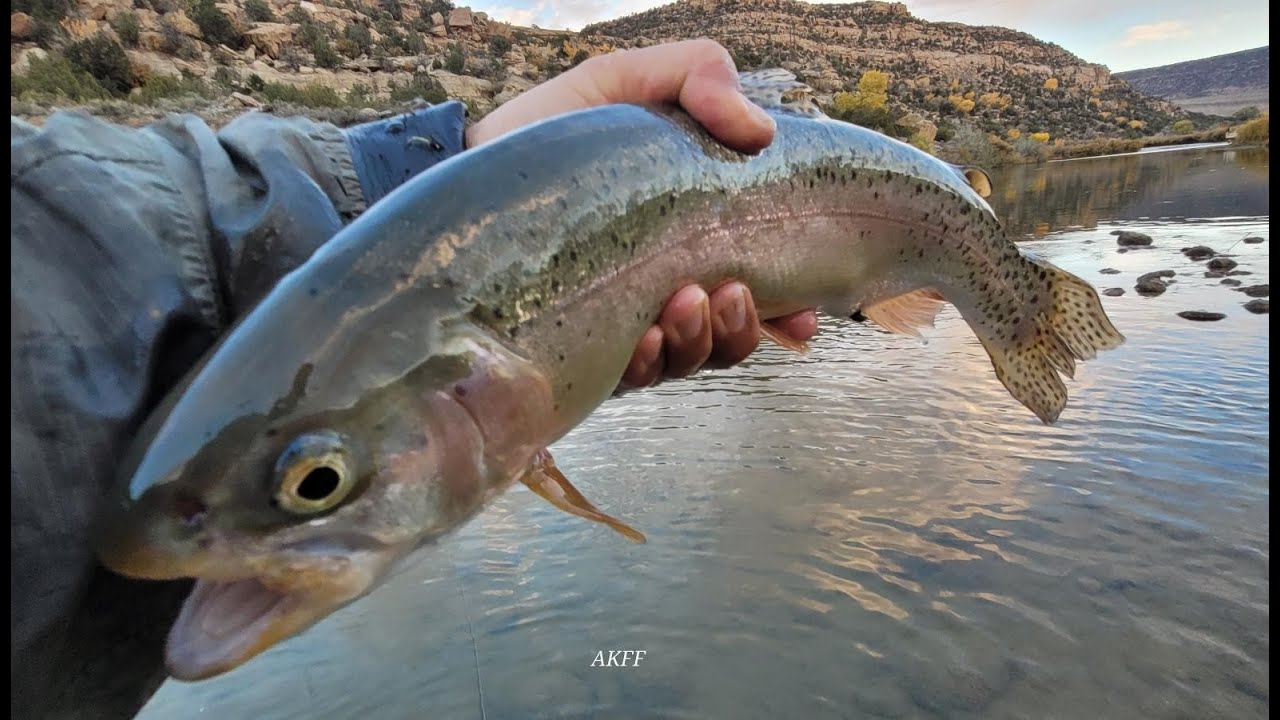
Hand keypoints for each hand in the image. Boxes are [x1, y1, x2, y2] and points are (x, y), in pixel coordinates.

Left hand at [466, 39, 819, 388]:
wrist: (468, 162)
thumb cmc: (555, 129)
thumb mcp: (630, 81)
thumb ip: (700, 78)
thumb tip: (760, 131)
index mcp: (694, 238)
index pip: (762, 288)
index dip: (795, 311)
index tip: (809, 314)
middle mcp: (666, 288)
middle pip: (730, 336)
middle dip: (744, 328)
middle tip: (730, 292)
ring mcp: (625, 322)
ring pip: (687, 361)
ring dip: (701, 343)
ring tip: (684, 303)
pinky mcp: (580, 348)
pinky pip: (629, 378)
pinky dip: (648, 364)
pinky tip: (643, 338)